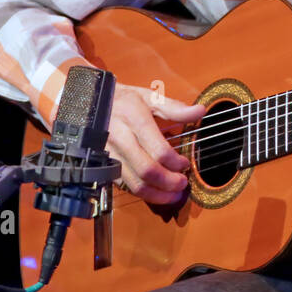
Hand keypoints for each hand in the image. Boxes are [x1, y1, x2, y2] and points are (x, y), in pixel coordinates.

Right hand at [105, 83, 205, 203]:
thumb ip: (175, 108)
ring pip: (135, 183)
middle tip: (182, 183)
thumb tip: (200, 111)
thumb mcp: (149, 97)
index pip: (159, 149)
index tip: (185, 164)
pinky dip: (142, 193)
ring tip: (173, 194)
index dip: (175, 162)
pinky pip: (124, 186)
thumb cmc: (125, 101)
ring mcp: (109, 153)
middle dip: (169, 182)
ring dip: (157, 194)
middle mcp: (119, 137)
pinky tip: (155, 192)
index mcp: (133, 117)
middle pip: (147, 170)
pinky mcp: (103, 165)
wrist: (91, 103)